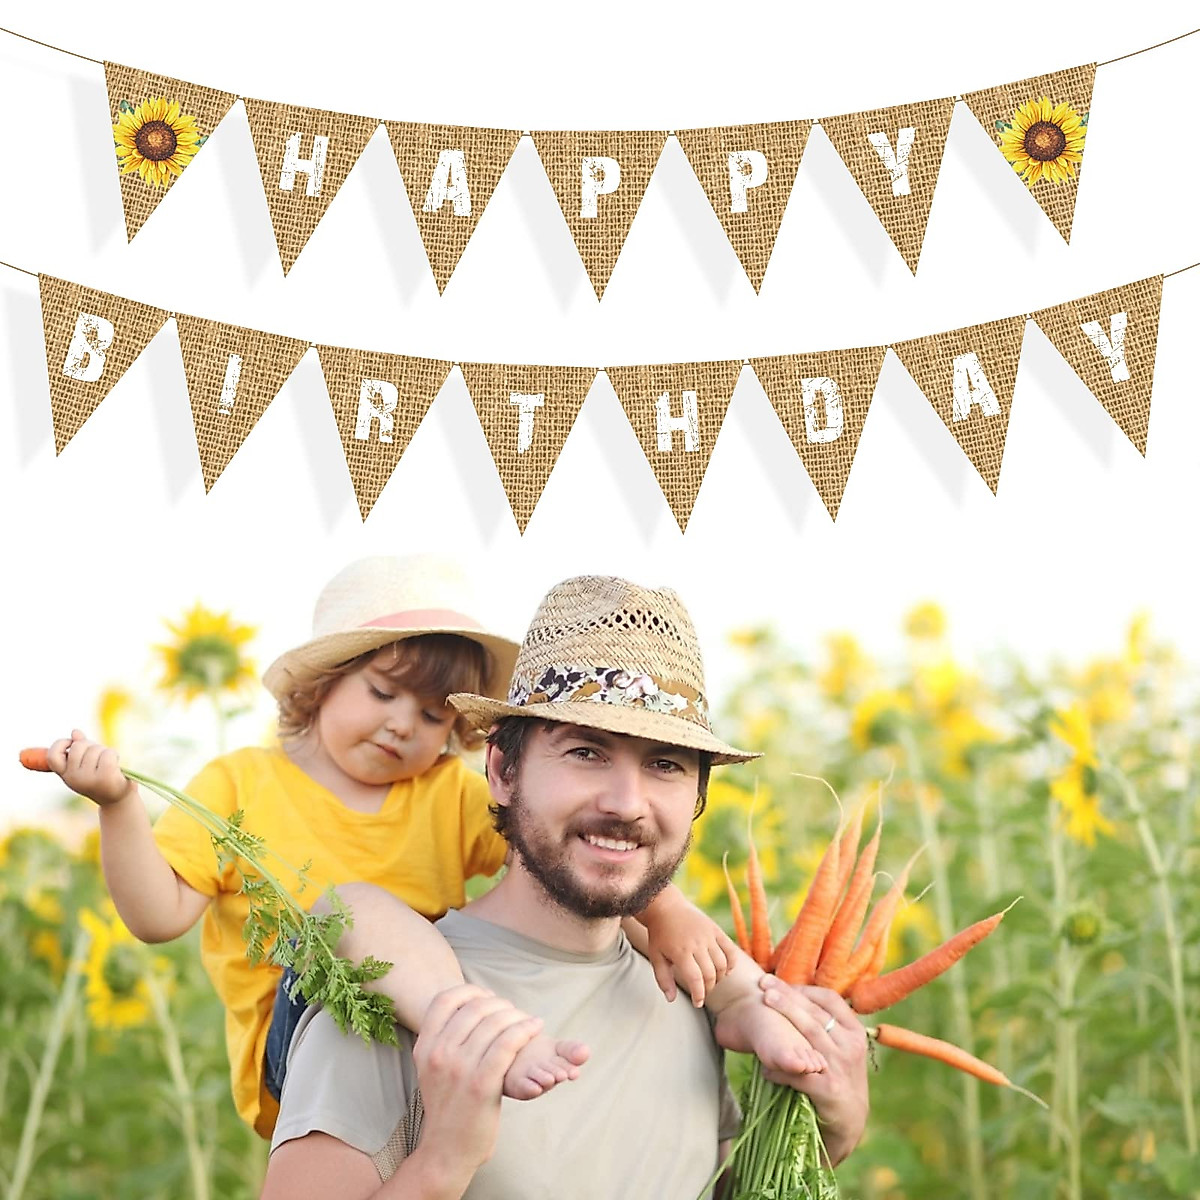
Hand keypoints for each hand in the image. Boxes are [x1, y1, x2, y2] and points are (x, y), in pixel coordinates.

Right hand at [45, 730, 135, 807]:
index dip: (60, 744)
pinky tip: (116, 765)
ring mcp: (88, 778)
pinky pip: (108, 753)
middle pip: (78, 746)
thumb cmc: (101, 779)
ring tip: (108, 763)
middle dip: (91, 746)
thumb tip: (75, 732)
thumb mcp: (87, 765)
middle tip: (99, 756)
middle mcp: (73, 778)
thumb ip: (80, 749)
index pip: (52, 756)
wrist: (117, 801)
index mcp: (65, 774)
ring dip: (104, 751)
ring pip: (95, 749)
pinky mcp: (104, 777)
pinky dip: (114, 755)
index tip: (72, 742)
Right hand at [411, 984, 544, 1184]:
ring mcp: (459, 1069)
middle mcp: (438, 1054)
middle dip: (500, 1003)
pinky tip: (535, 1027)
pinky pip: (508, 1043)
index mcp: (424, 1047)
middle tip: (513, 1012)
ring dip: (517, 1015)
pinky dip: (525, 1029)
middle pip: (476, 1007)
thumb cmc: (447, 1106)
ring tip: (529, 1021)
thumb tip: (464, 1005)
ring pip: (495, 1022)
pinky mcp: (482, 1083)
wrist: (447, 1150)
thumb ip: (441, 1039)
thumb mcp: (430, 1069)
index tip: (487, 997)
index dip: (471, 991)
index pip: (445, 999)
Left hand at [645, 905, 737, 1006]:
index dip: (699, 995)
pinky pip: (730, 949)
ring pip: (722, 964)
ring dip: (719, 977)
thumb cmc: (659, 934)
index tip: (697, 1003)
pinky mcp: (715, 929)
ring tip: (711, 981)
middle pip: (710, 974)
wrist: (666, 907)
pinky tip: (726, 971)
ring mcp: (708, 935)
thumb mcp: (656, 957)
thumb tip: (671, 999)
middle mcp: (697, 943)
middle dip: (708, 988)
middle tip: (702, 992)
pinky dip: (731, 963)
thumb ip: (663, 979)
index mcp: (681, 952)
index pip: (695, 980)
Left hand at [756, 978, 869, 1167]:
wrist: (849, 1123)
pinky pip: (799, 1073)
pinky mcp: (829, 1090)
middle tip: (765, 983)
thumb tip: (791, 996)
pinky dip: (780, 1067)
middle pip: (815, 1013)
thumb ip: (824, 1027)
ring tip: (764, 1001)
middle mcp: (850, 1047)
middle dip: (788, 996)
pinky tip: (764, 1066)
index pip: (830, 1000)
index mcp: (855, 1033)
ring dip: (785, 1015)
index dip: (804, 990)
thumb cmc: (838, 1078)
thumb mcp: (841, 1049)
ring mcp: (840, 1068)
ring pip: (809, 1034)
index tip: (779, 983)